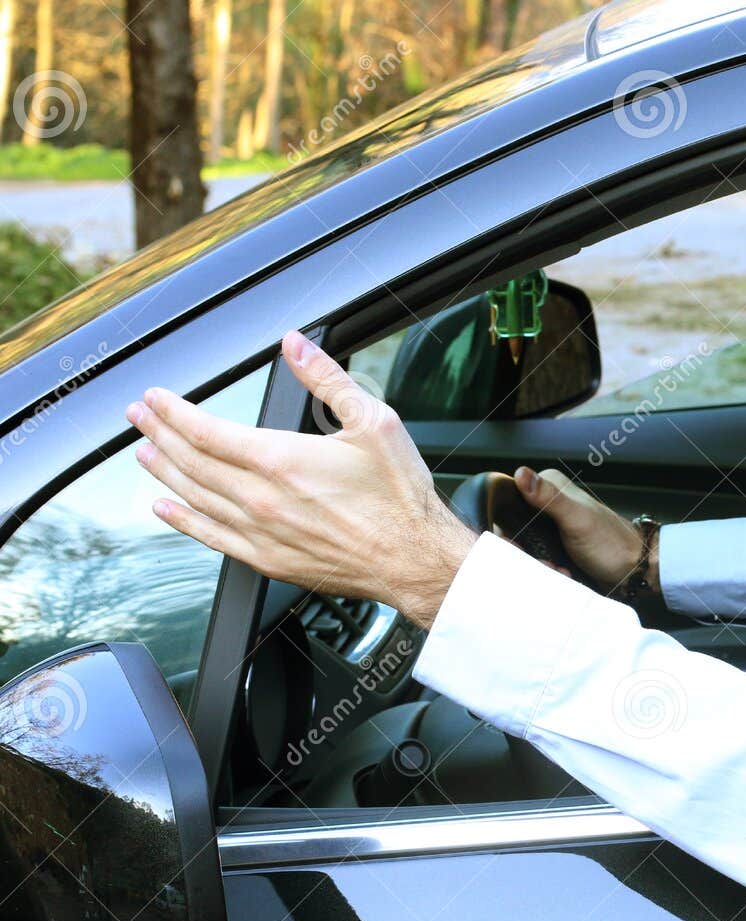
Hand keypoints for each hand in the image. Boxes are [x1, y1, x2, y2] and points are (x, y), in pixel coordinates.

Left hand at [126, 330, 479, 628]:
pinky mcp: (268, 559)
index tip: (156, 398)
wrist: (415, 558)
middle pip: (192, 461)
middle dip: (159, 434)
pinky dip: (182, 520)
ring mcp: (260, 532)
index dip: (174, 411)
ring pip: (195, 497)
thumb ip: (328, 379)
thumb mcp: (374, 422)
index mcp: (281, 459)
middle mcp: (261, 498)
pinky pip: (210, 537)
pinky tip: (165, 508)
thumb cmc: (400, 495)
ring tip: (145, 452)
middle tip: (138, 417)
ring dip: (165, 472)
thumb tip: (296, 344)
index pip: (207, 430)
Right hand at [512, 466, 653, 591]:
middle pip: (512, 526)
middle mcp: (546, 501)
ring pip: (522, 544)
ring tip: (559, 569)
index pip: (506, 500)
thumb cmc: (611, 543)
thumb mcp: (578, 520)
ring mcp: (549, 524)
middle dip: (524, 550)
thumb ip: (549, 498)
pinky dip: (544, 567)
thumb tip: (521, 473)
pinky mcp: (553, 544)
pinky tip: (562, 572)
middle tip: (547, 563)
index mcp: (549, 486)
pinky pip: (536, 556)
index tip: (519, 546)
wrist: (634, 570)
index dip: (507, 527)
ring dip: (535, 562)